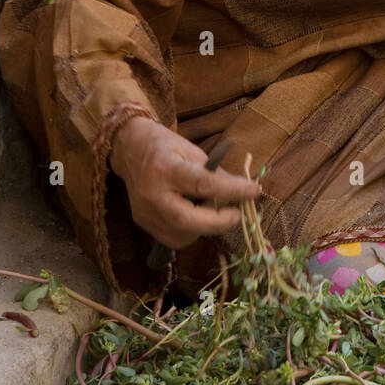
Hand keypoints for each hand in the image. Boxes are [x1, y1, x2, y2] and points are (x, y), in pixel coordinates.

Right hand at [109, 117, 258, 248]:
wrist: (130, 150)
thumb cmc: (166, 147)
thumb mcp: (192, 150)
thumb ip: (215, 173)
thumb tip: (242, 192)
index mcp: (165, 168)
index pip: (202, 184)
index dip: (232, 191)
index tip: (254, 191)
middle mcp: (151, 194)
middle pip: (187, 220)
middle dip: (219, 222)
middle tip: (237, 214)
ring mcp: (145, 212)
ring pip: (182, 234)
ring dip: (206, 227)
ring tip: (211, 208)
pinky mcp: (143, 223)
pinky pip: (173, 238)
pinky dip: (192, 231)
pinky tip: (196, 216)